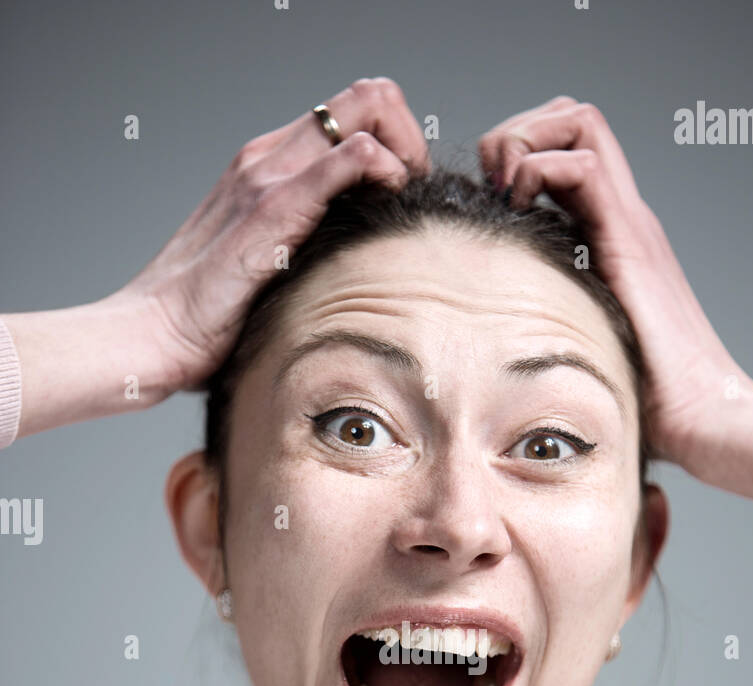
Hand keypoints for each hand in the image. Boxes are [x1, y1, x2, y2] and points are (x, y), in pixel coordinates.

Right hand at [112, 77, 430, 393]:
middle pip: (365, 96)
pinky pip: (350, 157)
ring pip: (365, 110)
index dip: (394, 142)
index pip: (349, 114)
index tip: (405, 195)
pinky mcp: (275, 207)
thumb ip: (302, 249)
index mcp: (266, 167)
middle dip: (408, 137)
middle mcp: (268, 157)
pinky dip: (387, 171)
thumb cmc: (207, 320)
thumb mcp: (267, 269)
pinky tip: (390, 207)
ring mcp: (269, 176)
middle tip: (414, 192)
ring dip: (404, 150)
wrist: (153, 336)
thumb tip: (354, 264)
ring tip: (404, 202)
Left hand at [478, 97, 750, 469]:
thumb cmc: (648, 403)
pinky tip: (522, 214)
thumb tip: (493, 352)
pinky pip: (582, 165)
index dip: (517, 155)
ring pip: (578, 121)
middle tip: (494, 188)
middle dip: (517, 133)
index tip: (489, 205)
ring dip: (525, 141)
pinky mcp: (630, 241)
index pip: (564, 149)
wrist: (704, 418)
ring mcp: (630, 224)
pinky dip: (538, 171)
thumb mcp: (581, 348)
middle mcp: (622, 217)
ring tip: (507, 195)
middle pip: (571, 117)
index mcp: (609, 235)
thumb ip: (551, 328)